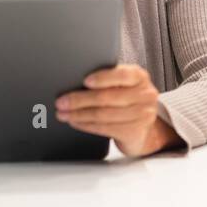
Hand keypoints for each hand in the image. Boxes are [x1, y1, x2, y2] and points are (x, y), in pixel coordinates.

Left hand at [56, 64, 180, 156]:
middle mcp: (145, 94)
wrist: (142, 126)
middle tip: (61, 102)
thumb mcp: (122, 85)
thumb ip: (107, 81)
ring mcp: (142, 114)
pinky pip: (105, 128)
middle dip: (80, 100)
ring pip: (104, 115)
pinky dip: (87, 125)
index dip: (103, 78)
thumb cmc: (126, 100)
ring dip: (79, 115)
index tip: (85, 81)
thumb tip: (74, 81)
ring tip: (63, 114)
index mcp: (139, 77)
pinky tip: (76, 122)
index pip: (122, 75)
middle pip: (108, 97)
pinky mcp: (135, 131)